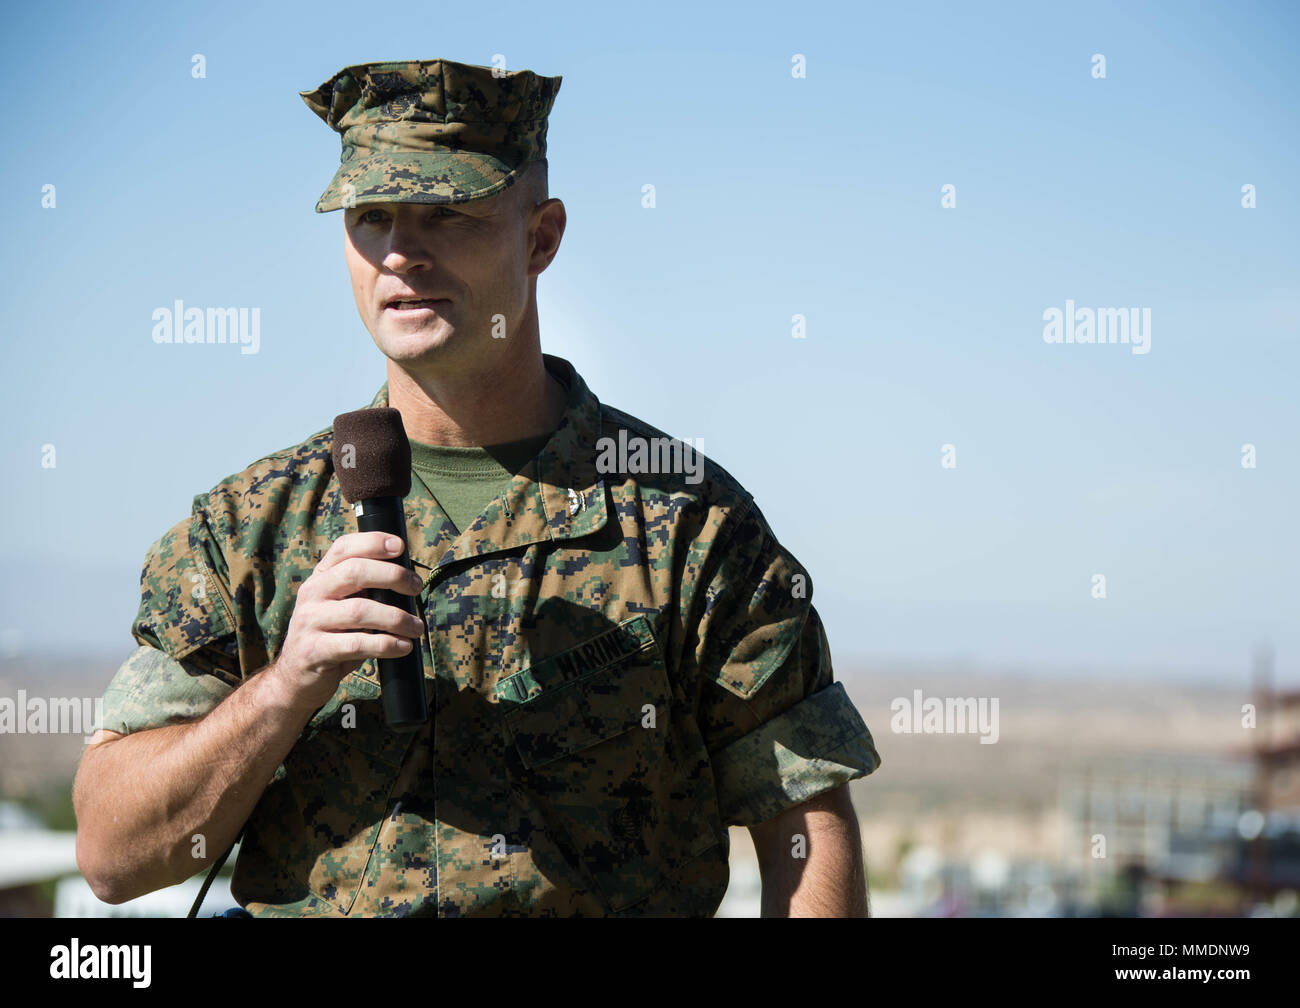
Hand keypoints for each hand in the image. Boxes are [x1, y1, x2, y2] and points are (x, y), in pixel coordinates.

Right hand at [271, 531, 424, 710]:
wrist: (297, 676)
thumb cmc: (333, 635)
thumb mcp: (342, 605)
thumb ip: (365, 589)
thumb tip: (408, 579)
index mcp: (321, 577)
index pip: (344, 547)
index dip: (372, 542)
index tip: (400, 547)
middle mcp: (312, 594)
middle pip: (354, 572)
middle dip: (392, 576)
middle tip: (416, 588)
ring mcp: (309, 622)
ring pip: (359, 611)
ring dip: (396, 618)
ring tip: (416, 627)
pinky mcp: (313, 651)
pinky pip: (356, 644)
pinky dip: (386, 645)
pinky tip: (403, 646)